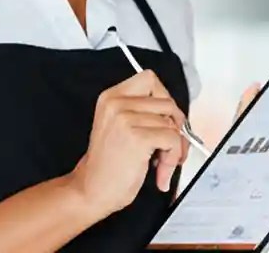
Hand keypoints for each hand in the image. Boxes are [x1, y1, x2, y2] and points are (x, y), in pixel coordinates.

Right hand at [67, 69, 188, 217]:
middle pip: (167, 101)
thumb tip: (176, 114)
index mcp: (111, 97)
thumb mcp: (119, 126)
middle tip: (170, 147)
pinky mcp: (137, 137)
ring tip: (161, 163)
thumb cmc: (109, 164)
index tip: (165, 120)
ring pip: (173, 123)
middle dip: (176, 127)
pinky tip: (160, 172)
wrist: (92, 190)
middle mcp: (116, 103)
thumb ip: (143, 113)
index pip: (149, 78)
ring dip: (174, 148)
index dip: (164, 99)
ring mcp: (125, 118)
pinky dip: (172, 159)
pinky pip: (173, 139)